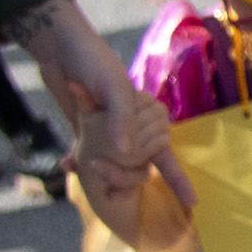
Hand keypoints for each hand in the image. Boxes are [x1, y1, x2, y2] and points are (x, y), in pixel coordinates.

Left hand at [9, 0, 194, 209]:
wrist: (60, 48)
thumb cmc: (94, 61)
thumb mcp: (113, 87)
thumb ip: (122, 120)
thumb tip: (125, 153)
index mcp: (148, 117)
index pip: (166, 154)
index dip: (179, 180)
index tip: (192, 203)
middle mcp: (132, 128)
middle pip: (136, 167)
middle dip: (121, 176)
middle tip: (100, 171)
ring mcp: (108, 131)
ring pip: (111, 165)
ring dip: (98, 173)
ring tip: (80, 170)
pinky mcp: (86, 131)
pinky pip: (85, 154)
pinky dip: (75, 160)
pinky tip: (66, 162)